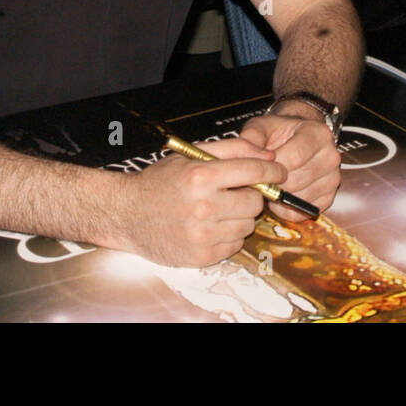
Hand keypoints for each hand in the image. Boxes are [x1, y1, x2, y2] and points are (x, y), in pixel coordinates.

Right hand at [111, 137, 284, 267]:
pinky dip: (228, 237)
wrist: (126, 215)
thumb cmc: (160, 182)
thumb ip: (233, 149)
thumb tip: (269, 153)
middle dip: (252, 196)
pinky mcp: (201, 256)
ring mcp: (202, 235)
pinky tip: (211, 227)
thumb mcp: (191, 155)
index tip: (279, 171)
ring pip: (248, 226)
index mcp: (201, 176)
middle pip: (255, 202)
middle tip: (237, 194)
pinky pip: (234, 246)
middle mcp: (203, 206)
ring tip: (219, 211)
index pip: (254, 171)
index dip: (272, 170)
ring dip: (240, 218)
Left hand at [240, 107, 341, 219]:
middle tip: (259, 181)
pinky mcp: (329, 197)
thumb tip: (250, 156)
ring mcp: (332, 178)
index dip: (271, 167)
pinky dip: (285, 209)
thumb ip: (252, 137)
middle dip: (273, 184)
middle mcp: (331, 156)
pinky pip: (302, 212)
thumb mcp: (262, 126)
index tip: (256, 168)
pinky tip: (279, 196)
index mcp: (318, 133)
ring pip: (298, 198)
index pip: (295, 157)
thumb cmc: (278, 133)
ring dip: (278, 197)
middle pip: (295, 181)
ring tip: (270, 186)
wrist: (296, 138)